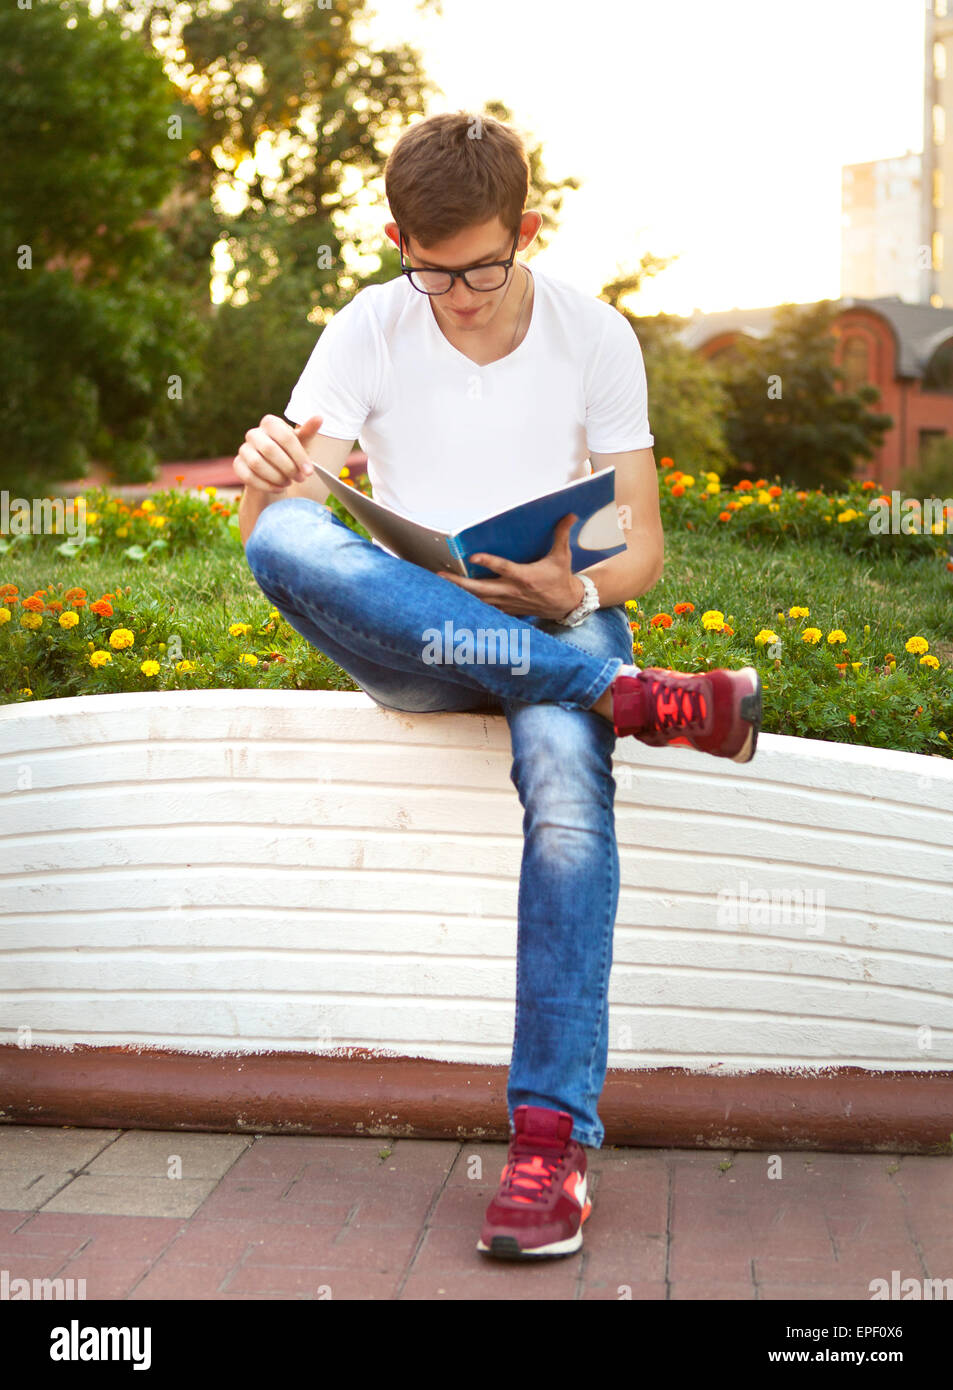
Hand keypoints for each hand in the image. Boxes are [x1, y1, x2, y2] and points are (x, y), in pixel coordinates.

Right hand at [233, 413, 323, 494]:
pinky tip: (279, 488)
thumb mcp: (301, 444)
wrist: (274, 471)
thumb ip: (308, 431)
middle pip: (270, 450)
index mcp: (270, 423)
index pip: (285, 437)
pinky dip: (266, 485)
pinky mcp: (238, 465)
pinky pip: (248, 477)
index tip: (310, 471)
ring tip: (289, 482)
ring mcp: (243, 449)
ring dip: (277, 477)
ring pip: (257, 464)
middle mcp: (254, 433)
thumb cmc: (290, 454)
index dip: (299, 456)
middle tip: (300, 479)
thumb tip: (319, 417)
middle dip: (288, 468)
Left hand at [438, 513, 584, 618]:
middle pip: (481, 588)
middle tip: (442, 575)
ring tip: (442, 583)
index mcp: (525, 576)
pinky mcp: (507, 609)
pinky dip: (470, 603)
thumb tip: (569, 514)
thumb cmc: (561, 578)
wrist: (566, 604)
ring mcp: (508, 602)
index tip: (472, 555)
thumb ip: (561, 534)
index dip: (488, 561)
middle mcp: (513, 591)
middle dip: (460, 582)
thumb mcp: (562, 556)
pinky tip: (455, 596)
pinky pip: (485, 607)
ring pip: (479, 599)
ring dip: (460, 592)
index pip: (503, 568)